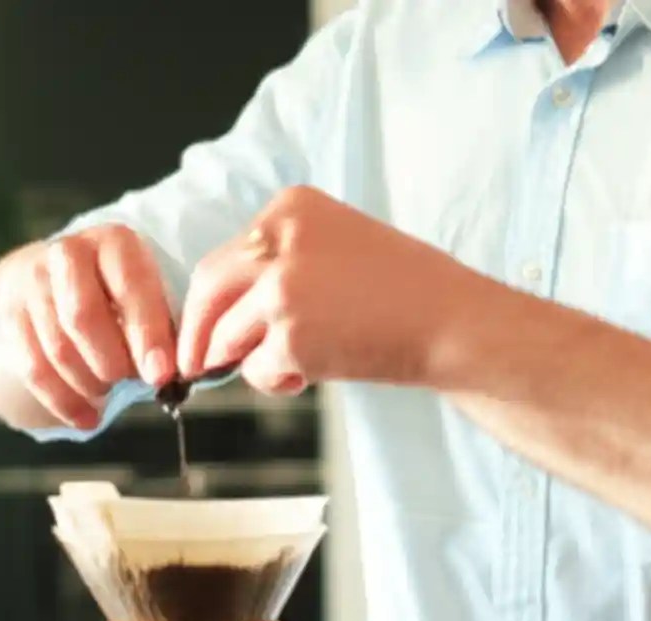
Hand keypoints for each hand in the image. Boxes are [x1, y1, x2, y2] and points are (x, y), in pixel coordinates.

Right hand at [0, 225, 176, 427]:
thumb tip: (174, 374)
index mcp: (113, 242)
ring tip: (109, 391)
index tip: (160, 374)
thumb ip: (163, 326)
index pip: (128, 286)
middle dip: (112, 361)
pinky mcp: (10, 317)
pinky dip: (64, 402)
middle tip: (131, 381)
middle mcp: (67, 255)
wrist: (58, 274)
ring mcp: (31, 285)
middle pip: (82, 316)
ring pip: (57, 348)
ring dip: (89, 383)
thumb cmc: (121, 291)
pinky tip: (87, 419)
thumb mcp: (149, 292)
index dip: (146, 334)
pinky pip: (33, 370)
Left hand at [176, 186, 477, 393]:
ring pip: (225, 335)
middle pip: (207, 289)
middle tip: (197, 364)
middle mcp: (280, 239)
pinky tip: (313, 375)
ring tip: (293, 366)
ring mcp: (282, 288)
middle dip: (197, 332)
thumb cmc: (407, 290)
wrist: (453, 322)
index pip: (226, 256)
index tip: (210, 325)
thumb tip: (224, 312)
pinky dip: (276, 381)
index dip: (215, 299)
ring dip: (247, 361)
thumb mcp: (339, 245)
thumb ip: (284, 262)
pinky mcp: (290, 336)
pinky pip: (255, 371)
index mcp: (292, 207)